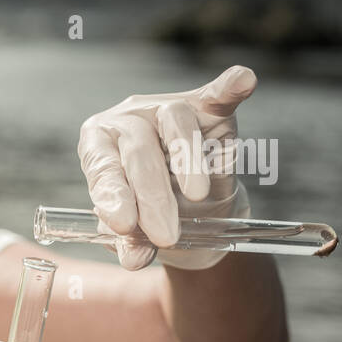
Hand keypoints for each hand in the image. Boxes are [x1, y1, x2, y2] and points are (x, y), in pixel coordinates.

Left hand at [77, 66, 256, 270]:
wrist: (189, 214)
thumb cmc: (148, 217)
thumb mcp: (137, 232)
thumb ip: (132, 242)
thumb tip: (135, 260)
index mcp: (98, 146)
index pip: (102, 167)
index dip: (112, 196)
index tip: (123, 225)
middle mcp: (129, 120)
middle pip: (139, 150)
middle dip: (152, 197)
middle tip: (165, 236)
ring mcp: (166, 109)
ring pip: (176, 122)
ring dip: (187, 160)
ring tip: (196, 196)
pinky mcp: (206, 107)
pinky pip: (217, 95)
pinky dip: (230, 88)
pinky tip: (244, 81)